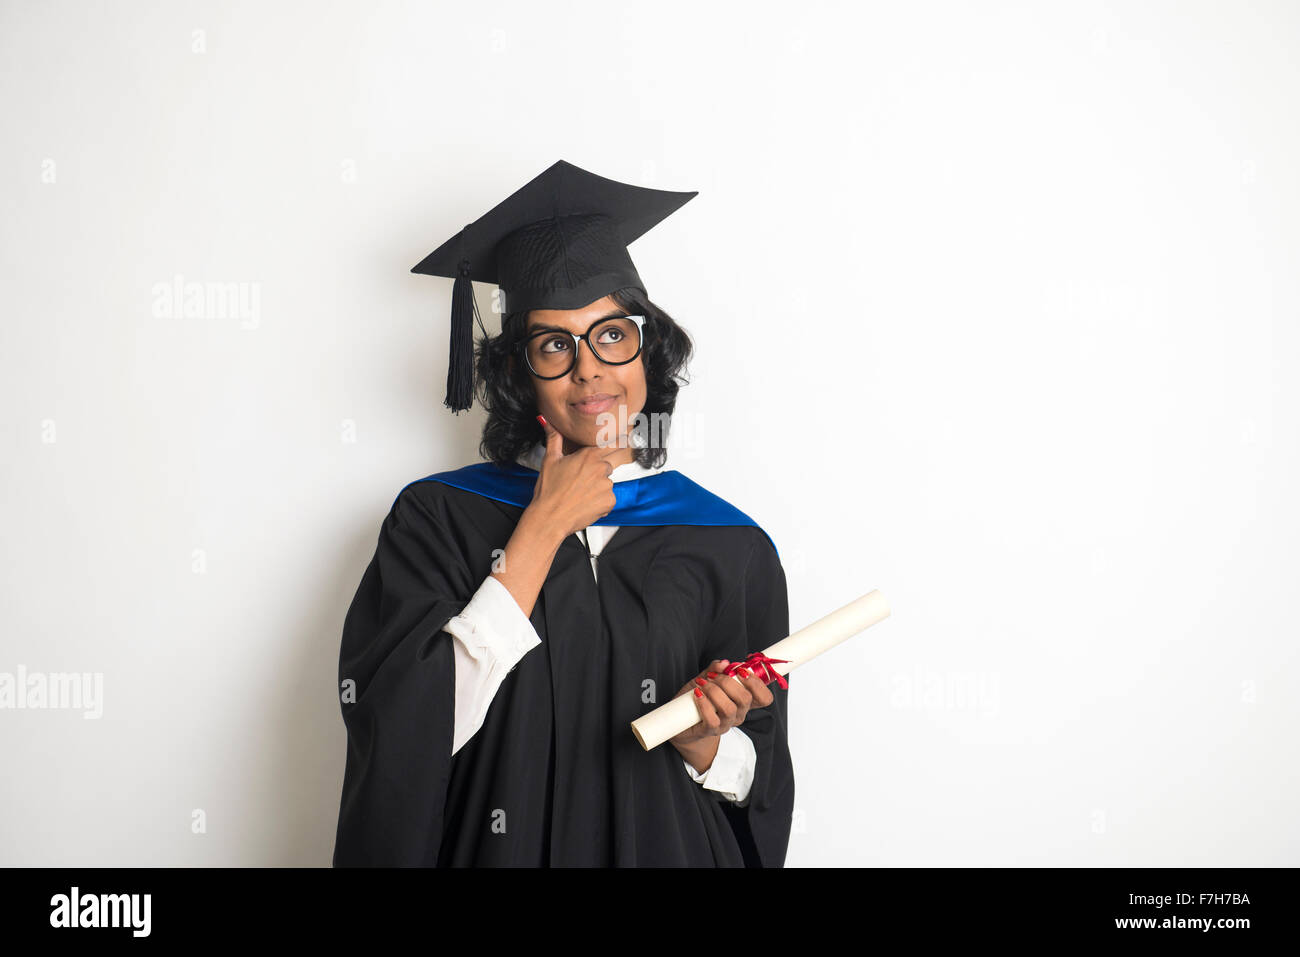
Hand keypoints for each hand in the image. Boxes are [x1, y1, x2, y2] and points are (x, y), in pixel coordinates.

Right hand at [526, 415, 623, 537]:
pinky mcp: (610, 502)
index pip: (612, 443)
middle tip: (587, 478)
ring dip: (599, 487)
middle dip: (603, 468)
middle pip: (612, 462)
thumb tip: (546, 420)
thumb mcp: (550, 460)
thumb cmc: (548, 490)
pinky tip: (585, 503)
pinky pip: (609, 498)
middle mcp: (601, 468)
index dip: (618, 442)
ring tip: (579, 493)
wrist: (549, 517)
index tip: (624, 440)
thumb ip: (553, 437)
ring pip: (608, 482)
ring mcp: (607, 486)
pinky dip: (600, 501)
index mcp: (589, 455)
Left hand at [668, 659, 775, 754]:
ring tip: (702, 683)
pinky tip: (697, 694)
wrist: (682, 718)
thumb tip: (724, 663)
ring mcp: (725, 724)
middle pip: (746, 699)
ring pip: (729, 709)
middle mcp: (738, 714)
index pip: (765, 698)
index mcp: (743, 701)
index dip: (758, 683)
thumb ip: (716, 669)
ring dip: (714, 691)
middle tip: (713, 676)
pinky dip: (704, 704)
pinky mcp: (710, 730)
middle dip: (728, 682)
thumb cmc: (699, 697)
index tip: (741, 671)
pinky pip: (712, 719)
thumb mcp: (707, 678)